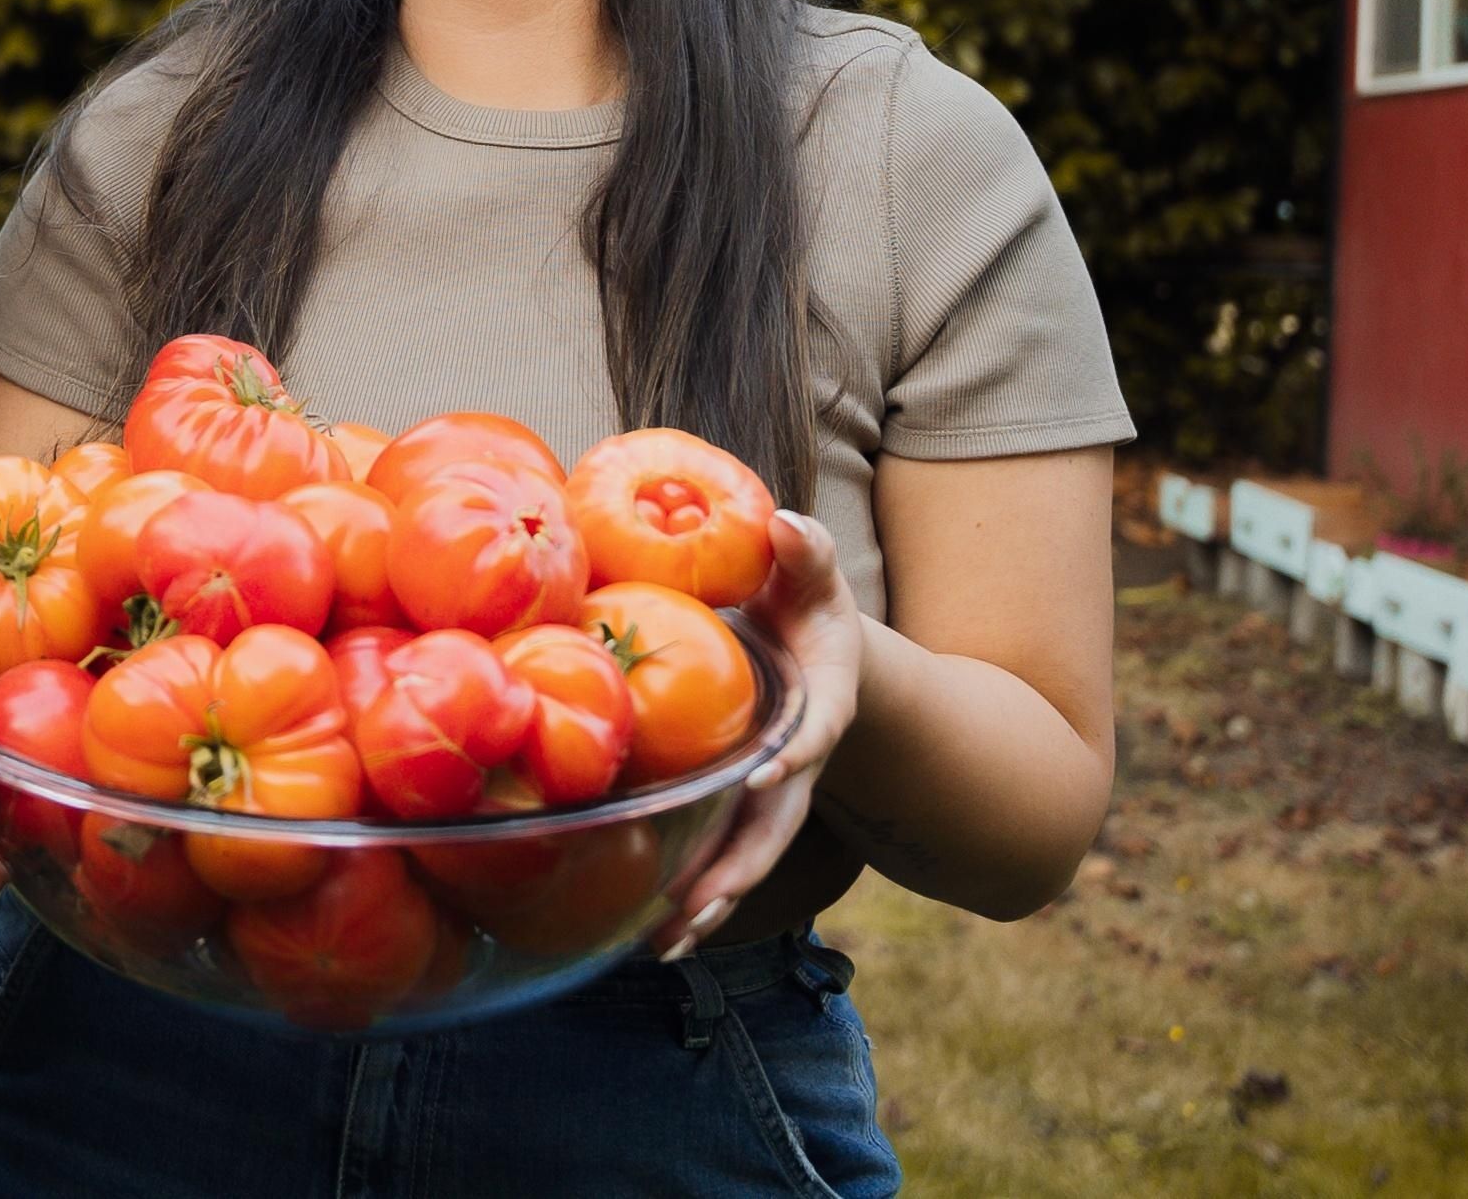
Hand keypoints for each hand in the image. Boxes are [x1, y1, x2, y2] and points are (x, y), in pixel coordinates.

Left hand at [652, 510, 864, 958]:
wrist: (820, 652)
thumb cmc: (806, 604)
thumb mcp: (811, 573)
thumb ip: (806, 551)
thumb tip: (787, 523)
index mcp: (821, 702)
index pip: (815, 732)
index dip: (795, 756)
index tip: (767, 775)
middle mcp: (799, 760)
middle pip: (778, 823)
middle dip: (742, 866)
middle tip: (700, 905)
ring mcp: (770, 791)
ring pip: (747, 856)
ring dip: (711, 900)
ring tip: (666, 945)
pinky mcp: (737, 803)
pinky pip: (716, 853)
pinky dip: (689, 896)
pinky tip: (646, 938)